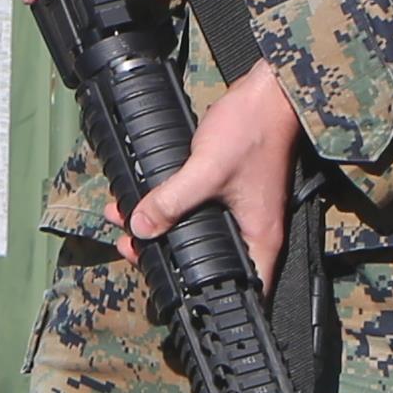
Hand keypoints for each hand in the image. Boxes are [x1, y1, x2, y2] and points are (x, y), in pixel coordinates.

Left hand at [129, 59, 303, 283]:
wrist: (267, 92)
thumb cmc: (252, 131)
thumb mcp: (205, 170)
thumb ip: (170, 201)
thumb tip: (141, 228)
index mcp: (258, 239)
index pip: (242, 290)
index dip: (209, 300)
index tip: (173, 296)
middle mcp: (253, 232)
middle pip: (209, 263)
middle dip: (167, 258)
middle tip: (132, 251)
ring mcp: (242, 212)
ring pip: (199, 235)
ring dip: (163, 231)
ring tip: (126, 227)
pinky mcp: (230, 193)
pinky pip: (198, 211)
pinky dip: (171, 210)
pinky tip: (144, 203)